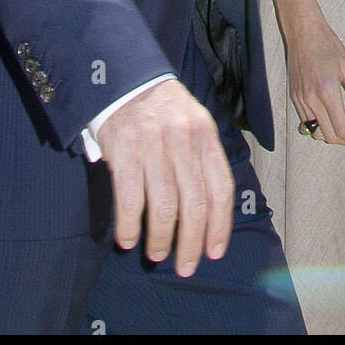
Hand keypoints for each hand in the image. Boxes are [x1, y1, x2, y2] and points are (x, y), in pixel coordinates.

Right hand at [96, 78, 234, 277]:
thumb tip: (210, 213)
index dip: (220, 226)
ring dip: (161, 238)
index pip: (221, 188)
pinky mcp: (124, 149)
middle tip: (185, 266)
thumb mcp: (193, 123)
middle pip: (194, 203)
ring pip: (164, 205)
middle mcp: (183, 139)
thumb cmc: (163, 110)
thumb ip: (203, 160)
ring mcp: (153, 144)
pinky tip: (127, 239)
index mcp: (205, 134)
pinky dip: (129, 225)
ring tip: (157, 255)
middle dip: (191, 242)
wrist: (125, 78)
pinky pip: (130, 198)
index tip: (214, 251)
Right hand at [287, 15, 344, 152]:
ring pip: (315, 131)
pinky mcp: (294, 97)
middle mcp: (311, 100)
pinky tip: (331, 119)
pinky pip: (306, 121)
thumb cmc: (327, 45)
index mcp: (327, 92)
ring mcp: (300, 99)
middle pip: (329, 135)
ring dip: (332, 136)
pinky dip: (320, 126)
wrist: (302, 32)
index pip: (342, 129)